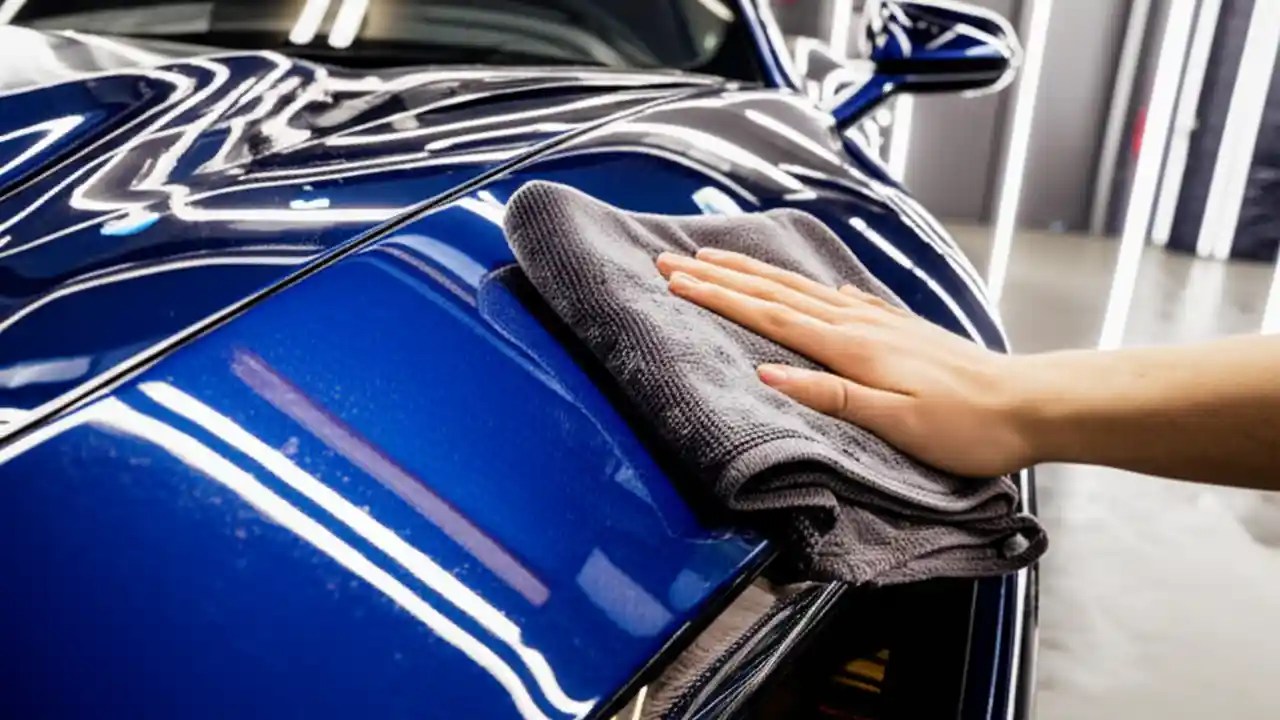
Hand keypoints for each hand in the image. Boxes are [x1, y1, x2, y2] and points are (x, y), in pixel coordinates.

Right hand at [655, 248, 1036, 477]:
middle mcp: (859, 325)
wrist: (1028, 404)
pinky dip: (807, 287)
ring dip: (754, 273)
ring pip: (801, 290)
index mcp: (851, 348)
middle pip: (775, 293)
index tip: (676, 280)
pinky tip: (806, 284)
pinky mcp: (896, 329)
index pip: (769, 317)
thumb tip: (768, 373)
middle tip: (674, 258)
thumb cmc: (966, 425)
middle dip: (720, 275)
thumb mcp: (895, 421)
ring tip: (718, 258)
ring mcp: (878, 323)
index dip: (718, 297)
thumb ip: (831, 395)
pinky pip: (834, 298)